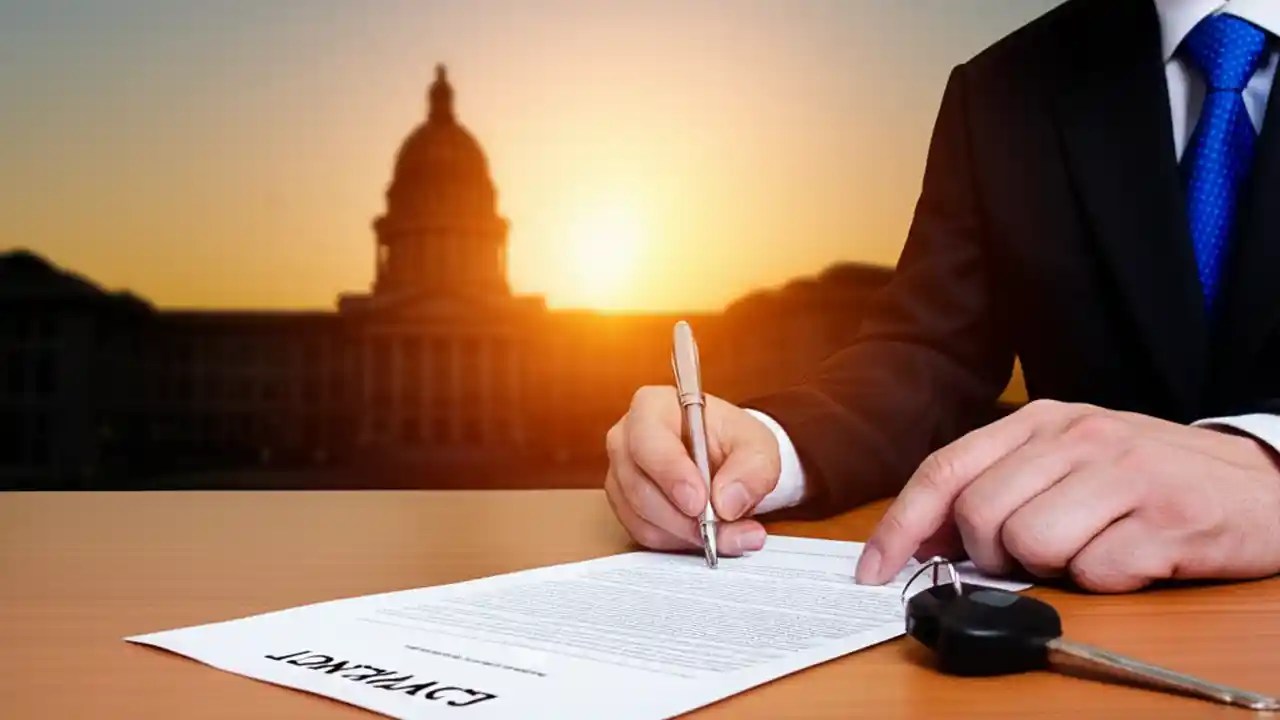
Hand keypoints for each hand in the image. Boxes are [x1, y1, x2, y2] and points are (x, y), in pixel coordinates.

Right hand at [604, 386, 781, 554]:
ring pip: (641, 516)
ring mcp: (620, 474)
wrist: (725, 458)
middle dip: (683, 518)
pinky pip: (644, 533)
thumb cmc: (733, 442)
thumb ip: (752, 470)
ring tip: (725, 534)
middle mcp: (626, 438)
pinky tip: (703, 533)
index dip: (671, 474)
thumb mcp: (758, 446)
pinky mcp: (624, 505)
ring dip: (685, 534)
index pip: (648, 441)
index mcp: (652, 407)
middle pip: (639, 486)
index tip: (699, 502)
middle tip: (721, 530)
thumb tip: (727, 503)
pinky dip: (677, 541)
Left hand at [856, 399, 1279, 591]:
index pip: (945, 470)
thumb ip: (1000, 486)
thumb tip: (927, 541)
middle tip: (1036, 552)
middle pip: (979, 516)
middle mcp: (1077, 436)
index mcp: (1041, 420)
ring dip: (1051, 567)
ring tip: (1092, 546)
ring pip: (1030, 544)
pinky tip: (1132, 557)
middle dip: (992, 554)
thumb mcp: (1069, 461)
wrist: (1260, 482)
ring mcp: (1123, 473)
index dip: (901, 525)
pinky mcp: (1166, 517)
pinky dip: (1105, 581)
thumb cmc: (1149, 476)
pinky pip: (1094, 572)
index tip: (874, 569)